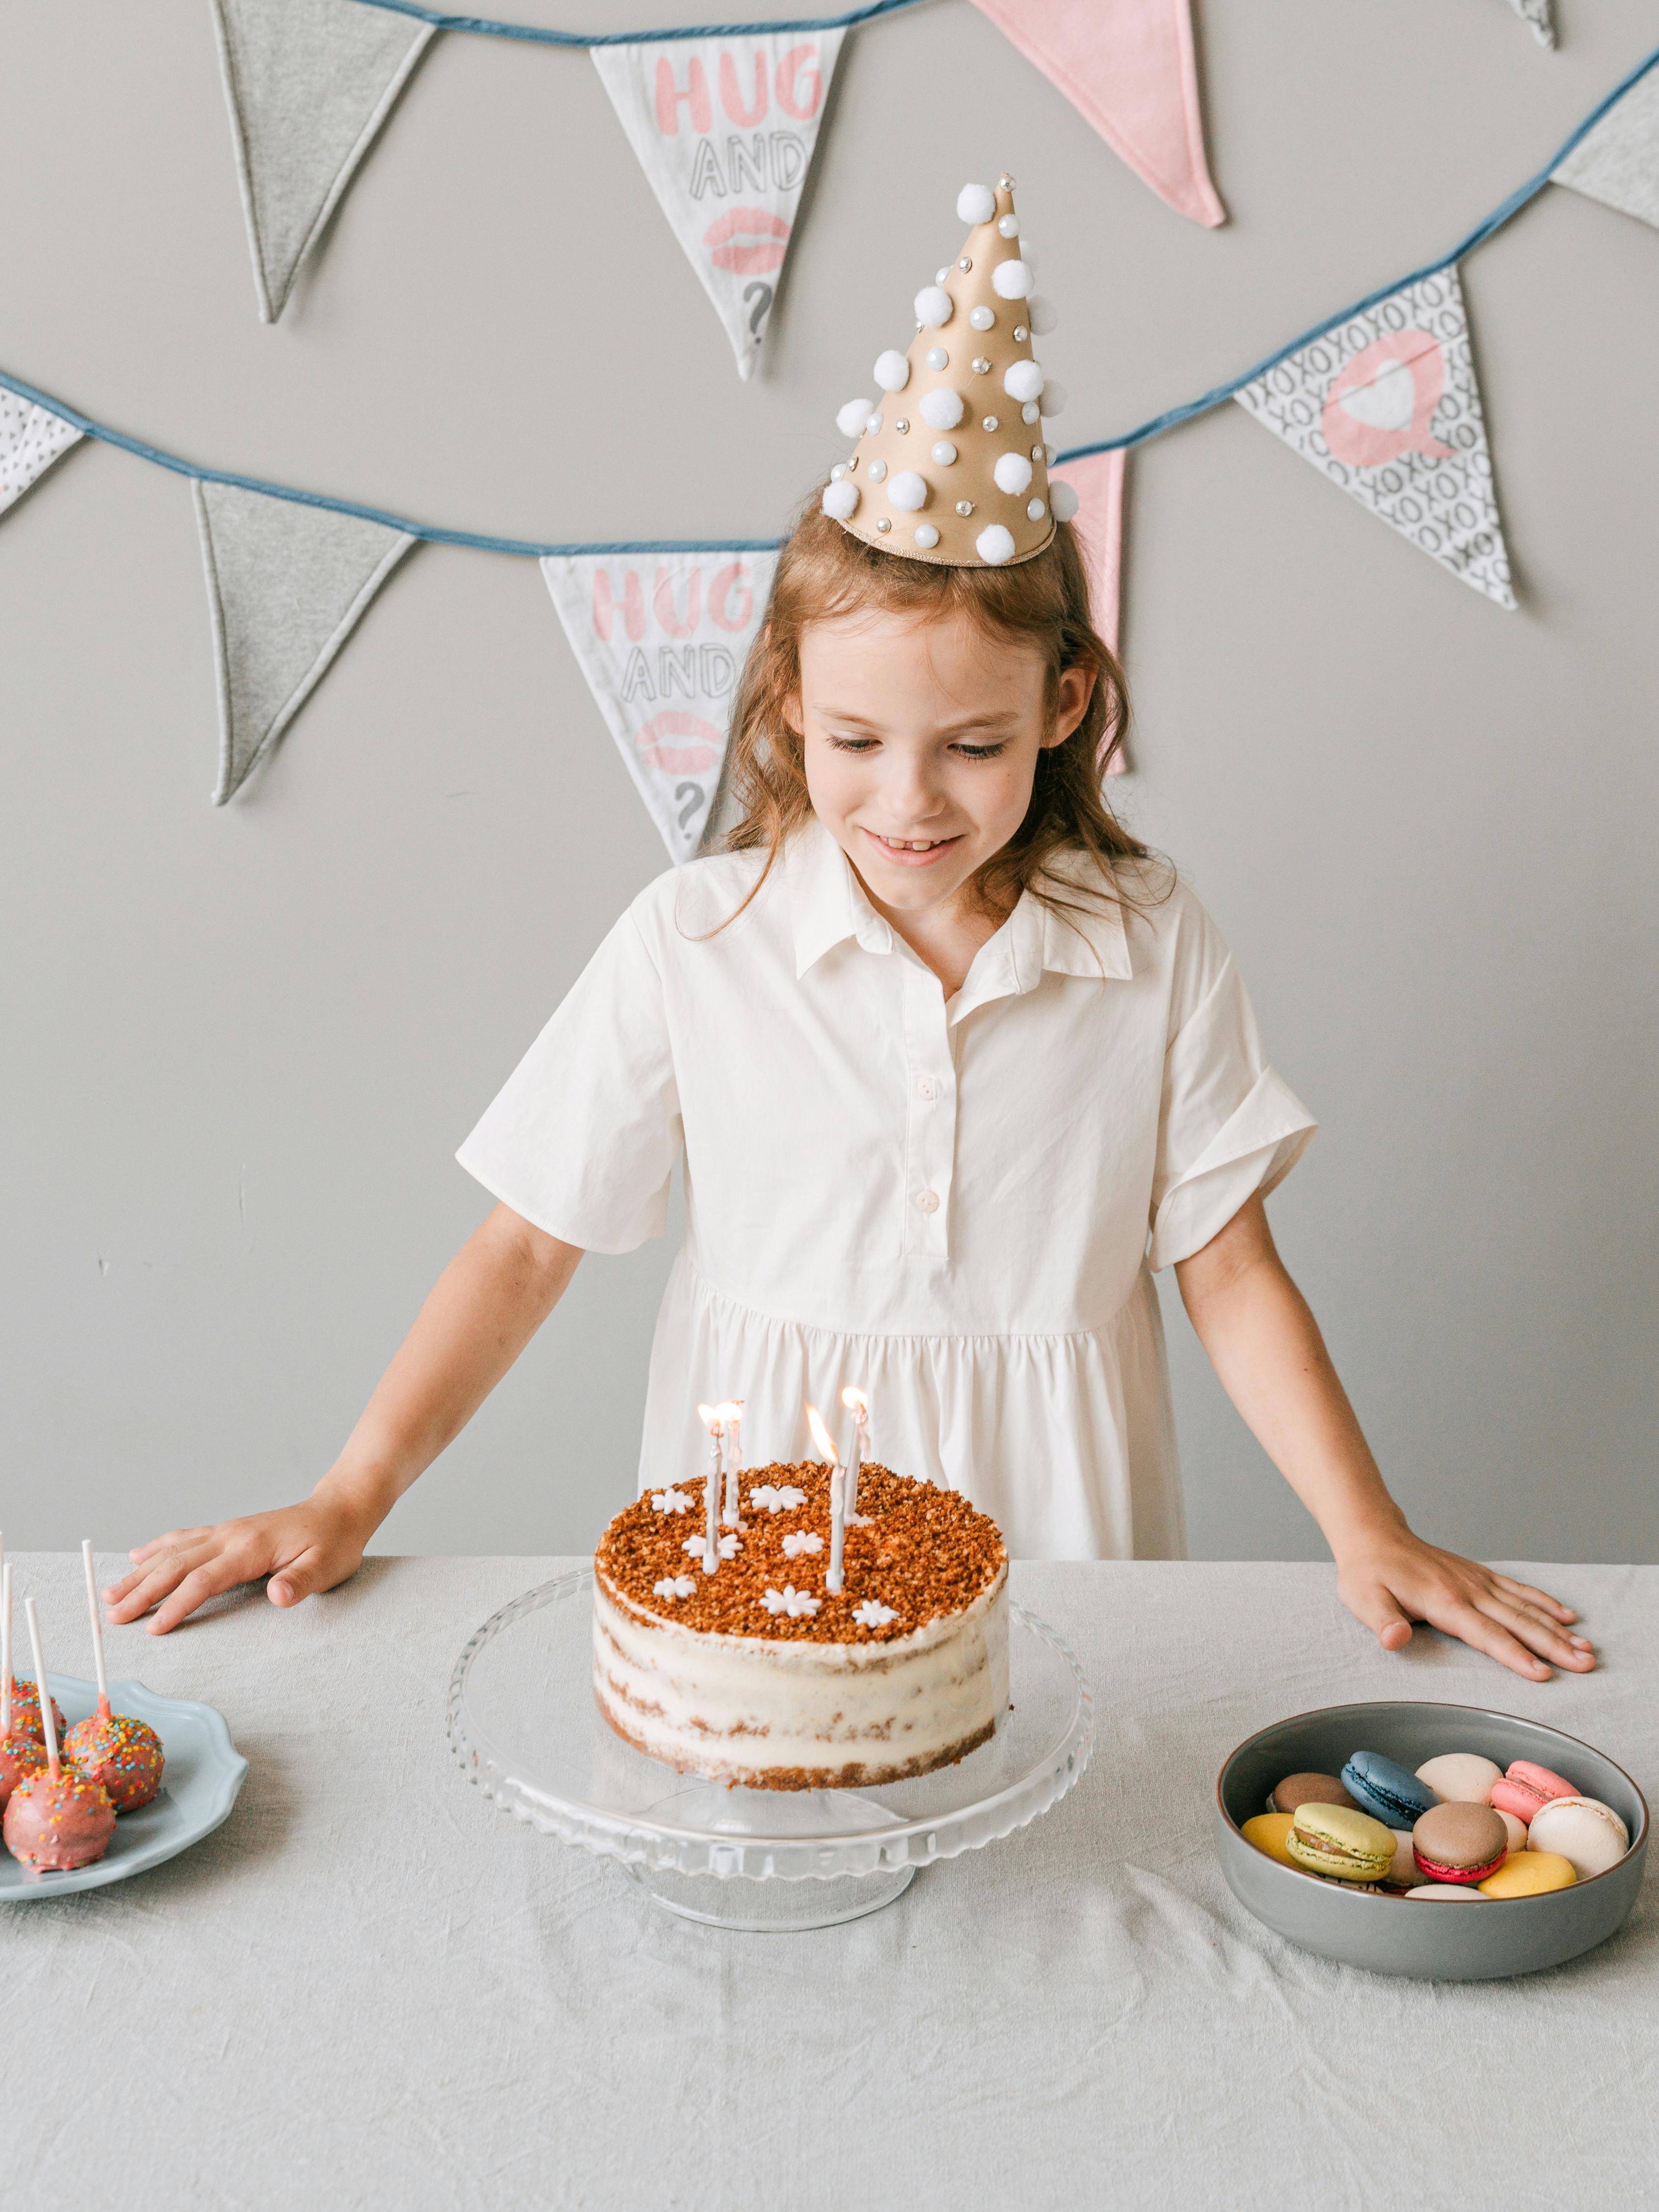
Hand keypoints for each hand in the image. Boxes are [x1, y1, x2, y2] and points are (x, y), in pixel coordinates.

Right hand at [102, 1499, 370, 1633]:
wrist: (339, 1510)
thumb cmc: (333, 1543)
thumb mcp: (327, 1568)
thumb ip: (301, 1582)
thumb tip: (279, 1596)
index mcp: (251, 1548)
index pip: (205, 1579)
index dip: (177, 1603)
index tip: (152, 1626)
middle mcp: (231, 1536)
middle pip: (177, 1564)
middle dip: (143, 1591)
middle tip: (112, 1615)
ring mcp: (227, 1530)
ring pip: (174, 1550)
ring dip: (141, 1572)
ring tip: (110, 1592)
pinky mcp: (227, 1530)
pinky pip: (184, 1537)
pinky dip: (157, 1547)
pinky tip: (137, 1556)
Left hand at [1336, 1524, 1595, 1680]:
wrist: (1373, 1536)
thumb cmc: (1367, 1574)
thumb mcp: (1363, 1600)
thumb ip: (1382, 1622)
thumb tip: (1394, 1640)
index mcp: (1444, 1602)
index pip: (1487, 1634)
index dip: (1515, 1655)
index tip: (1544, 1674)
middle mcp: (1468, 1590)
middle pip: (1518, 1622)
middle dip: (1554, 1646)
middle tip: (1586, 1665)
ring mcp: (1477, 1581)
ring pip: (1525, 1607)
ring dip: (1557, 1629)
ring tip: (1587, 1649)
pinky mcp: (1479, 1575)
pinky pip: (1518, 1589)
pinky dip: (1545, 1603)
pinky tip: (1567, 1616)